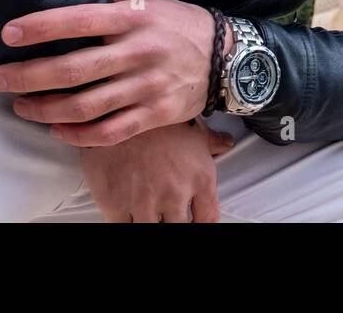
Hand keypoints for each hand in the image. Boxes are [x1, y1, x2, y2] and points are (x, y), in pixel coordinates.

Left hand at [0, 0, 234, 146]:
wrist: (228, 58)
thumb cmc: (182, 24)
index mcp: (134, 18)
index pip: (79, 20)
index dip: (40, 28)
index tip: (8, 34)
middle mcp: (138, 52)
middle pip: (73, 69)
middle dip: (27, 76)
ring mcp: (147, 86)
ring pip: (85, 105)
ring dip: (44, 109)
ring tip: (21, 106)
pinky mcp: (155, 114)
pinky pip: (110, 132)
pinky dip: (78, 135)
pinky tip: (57, 129)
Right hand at [80, 117, 235, 222]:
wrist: (116, 111)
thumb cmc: (157, 120)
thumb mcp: (192, 127)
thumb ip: (212, 141)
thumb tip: (227, 142)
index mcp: (200, 178)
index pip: (208, 218)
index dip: (201, 223)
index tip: (194, 220)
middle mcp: (175, 194)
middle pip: (179, 228)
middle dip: (174, 223)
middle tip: (166, 213)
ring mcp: (145, 201)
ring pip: (151, 231)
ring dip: (150, 222)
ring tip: (147, 212)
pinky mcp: (115, 205)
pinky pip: (123, 228)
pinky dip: (125, 222)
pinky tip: (125, 213)